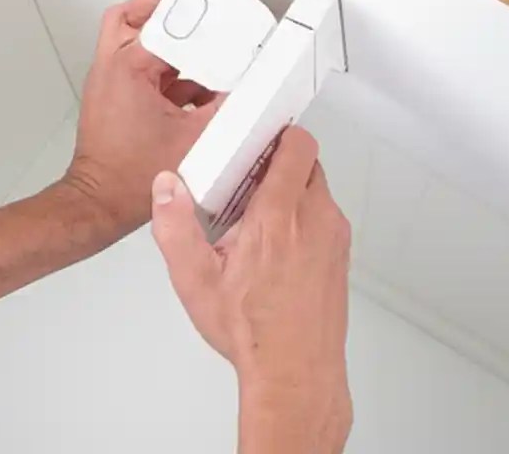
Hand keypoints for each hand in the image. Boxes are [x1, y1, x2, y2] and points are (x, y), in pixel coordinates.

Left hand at [63, 0, 221, 232]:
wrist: (100, 204)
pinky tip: (199, 86)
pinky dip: (171, 71)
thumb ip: (224, 108)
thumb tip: (245, 90)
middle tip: (197, 1)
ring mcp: (112, 83)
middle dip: (168, 8)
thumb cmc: (128, 178)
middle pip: (136, 16)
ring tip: (205, 45)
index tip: (214, 2)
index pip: (163, 22)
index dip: (194, 12)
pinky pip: (145, 70)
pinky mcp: (118, 98)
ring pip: (139, 42)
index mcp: (126, 67)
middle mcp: (112, 68)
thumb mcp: (194, 138)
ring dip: (172, 42)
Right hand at [151, 126, 352, 452]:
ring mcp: (334, 237)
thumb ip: (175, 227)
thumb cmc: (252, 332)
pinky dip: (303, 218)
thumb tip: (166, 188)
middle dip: (276, 165)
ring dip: (290, 193)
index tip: (253, 144)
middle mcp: (315, 219)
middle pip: (305, 162)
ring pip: (316, 189)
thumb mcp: (195, 280)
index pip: (296, 145)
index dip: (276, 136)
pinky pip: (324, 216)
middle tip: (245, 186)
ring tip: (257, 222)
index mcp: (278, 217)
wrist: (295, 373)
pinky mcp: (341, 254)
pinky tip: (276, 247)